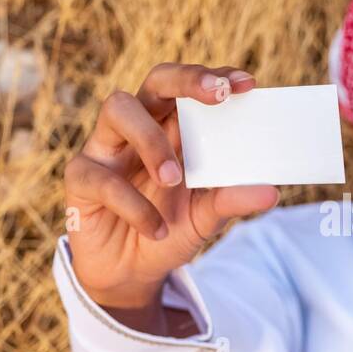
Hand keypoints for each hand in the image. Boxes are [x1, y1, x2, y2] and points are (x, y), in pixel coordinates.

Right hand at [63, 63, 279, 321]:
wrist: (131, 274)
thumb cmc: (169, 229)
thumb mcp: (206, 217)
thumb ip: (231, 200)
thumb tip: (271, 192)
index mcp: (172, 128)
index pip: (190, 87)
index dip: (214, 77)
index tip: (246, 84)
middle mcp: (138, 127)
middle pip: (155, 80)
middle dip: (186, 80)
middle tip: (217, 95)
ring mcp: (106, 149)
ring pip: (118, 109)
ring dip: (151, 140)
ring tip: (173, 179)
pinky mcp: (81, 179)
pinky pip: (103, 179)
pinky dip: (135, 206)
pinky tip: (157, 230)